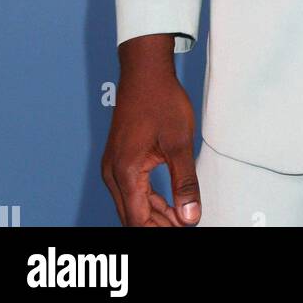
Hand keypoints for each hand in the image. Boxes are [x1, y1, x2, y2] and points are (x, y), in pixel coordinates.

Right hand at [101, 35, 200, 226]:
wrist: (145, 71)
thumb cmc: (161, 100)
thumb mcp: (180, 142)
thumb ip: (185, 182)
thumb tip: (190, 216)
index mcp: (126, 171)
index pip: (138, 220)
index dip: (162, 230)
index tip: (184, 229)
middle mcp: (113, 172)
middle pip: (132, 217)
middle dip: (158, 226)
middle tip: (186, 224)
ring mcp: (113, 166)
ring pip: (131, 205)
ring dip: (154, 216)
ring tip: (181, 219)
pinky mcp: (118, 159)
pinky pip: (131, 191)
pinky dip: (149, 201)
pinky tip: (168, 205)